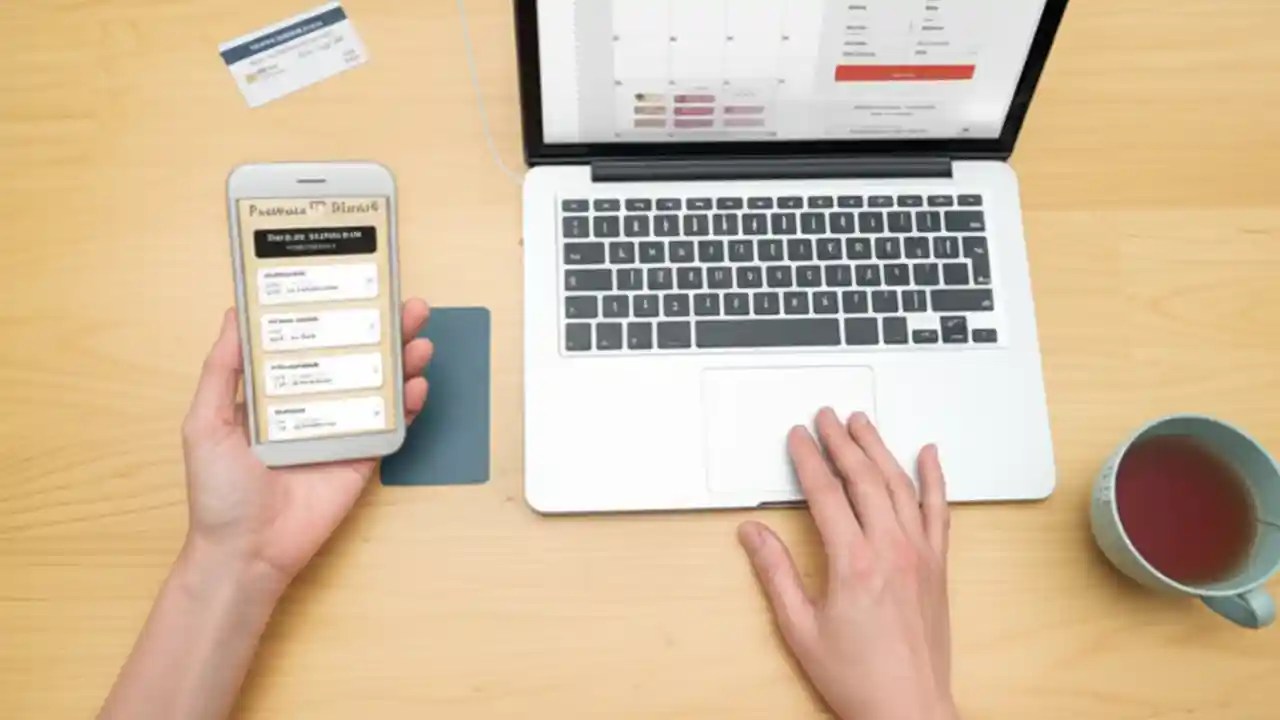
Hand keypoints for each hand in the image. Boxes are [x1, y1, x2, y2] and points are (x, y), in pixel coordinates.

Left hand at [180, 300, 432, 591]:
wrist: (247, 552)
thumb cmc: (218, 491)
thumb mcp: (206, 421)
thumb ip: (222, 369)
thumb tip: (233, 313)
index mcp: (275, 391)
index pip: (310, 340)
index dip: (332, 312)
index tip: (352, 283)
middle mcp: (312, 404)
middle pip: (354, 356)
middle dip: (383, 329)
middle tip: (407, 303)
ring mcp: (341, 430)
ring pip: (379, 385)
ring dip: (403, 359)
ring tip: (420, 337)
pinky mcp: (362, 457)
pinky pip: (390, 425)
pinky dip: (407, 403)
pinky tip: (416, 383)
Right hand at [738, 409, 954, 719]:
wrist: (908, 708)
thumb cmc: (858, 677)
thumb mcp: (800, 628)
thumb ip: (775, 574)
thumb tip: (753, 534)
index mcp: (854, 563)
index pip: (826, 493)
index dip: (809, 459)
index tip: (798, 438)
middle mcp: (892, 550)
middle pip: (864, 478)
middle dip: (842, 441)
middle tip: (826, 418)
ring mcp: (920, 555)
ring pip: (900, 485)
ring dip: (880, 449)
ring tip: (863, 424)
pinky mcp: (937, 565)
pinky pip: (939, 510)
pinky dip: (934, 478)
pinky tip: (929, 455)